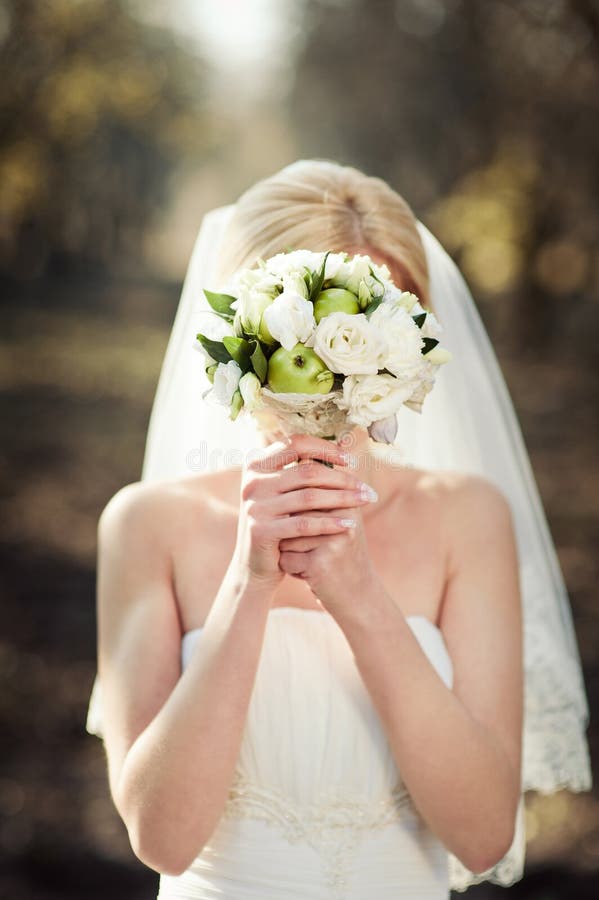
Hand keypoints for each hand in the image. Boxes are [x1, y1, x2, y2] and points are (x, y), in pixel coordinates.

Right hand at [230, 433, 371, 596]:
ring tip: (365, 502)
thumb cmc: (278, 523)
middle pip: (308, 471)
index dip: (326, 449)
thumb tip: (343, 443)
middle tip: (368, 489)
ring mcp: (254, 505)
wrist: (255, 565)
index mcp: (256, 463)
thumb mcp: (285, 492)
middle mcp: (252, 481)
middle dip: (343, 479)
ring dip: (343, 499)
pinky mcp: (261, 530)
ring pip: (309, 497)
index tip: (352, 460)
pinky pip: (304, 524)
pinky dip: (330, 523)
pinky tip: (349, 524)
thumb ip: (304, 469)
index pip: (296, 443)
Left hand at [276, 458, 380, 617]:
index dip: (297, 516)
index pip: (304, 496)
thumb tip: (286, 464)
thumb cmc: (339, 552)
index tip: (311, 531)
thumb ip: (317, 494)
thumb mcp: (337, 519)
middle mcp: (344, 518)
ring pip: (285, 538)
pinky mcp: (321, 563)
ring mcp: (333, 541)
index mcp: (347, 502)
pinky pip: (285, 559)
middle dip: (291, 532)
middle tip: (309, 547)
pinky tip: (309, 574)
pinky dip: (290, 568)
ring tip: (312, 560)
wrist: (357, 595)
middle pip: (293, 515)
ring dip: (290, 551)